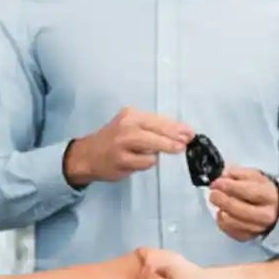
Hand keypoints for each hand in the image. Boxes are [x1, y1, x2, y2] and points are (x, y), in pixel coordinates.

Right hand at [65, 107, 193, 186]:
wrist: (87, 154)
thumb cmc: (114, 138)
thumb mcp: (131, 124)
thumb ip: (153, 128)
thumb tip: (182, 134)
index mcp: (131, 115)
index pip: (160, 121)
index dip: (177, 128)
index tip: (190, 133)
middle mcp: (126, 127)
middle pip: (159, 134)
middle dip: (174, 141)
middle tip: (184, 145)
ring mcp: (123, 145)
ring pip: (154, 151)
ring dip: (158, 153)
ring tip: (149, 152)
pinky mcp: (122, 162)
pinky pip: (145, 163)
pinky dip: (146, 163)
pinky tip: (136, 160)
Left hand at [208, 166, 278, 240]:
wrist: (278, 209)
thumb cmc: (265, 192)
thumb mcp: (256, 177)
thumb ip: (240, 174)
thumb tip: (224, 176)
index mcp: (269, 196)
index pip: (248, 191)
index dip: (229, 186)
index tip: (217, 182)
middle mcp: (265, 215)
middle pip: (238, 209)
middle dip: (221, 199)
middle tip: (213, 192)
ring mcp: (257, 228)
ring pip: (231, 222)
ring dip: (221, 210)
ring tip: (219, 203)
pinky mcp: (249, 237)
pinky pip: (230, 232)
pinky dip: (222, 222)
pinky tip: (223, 213)